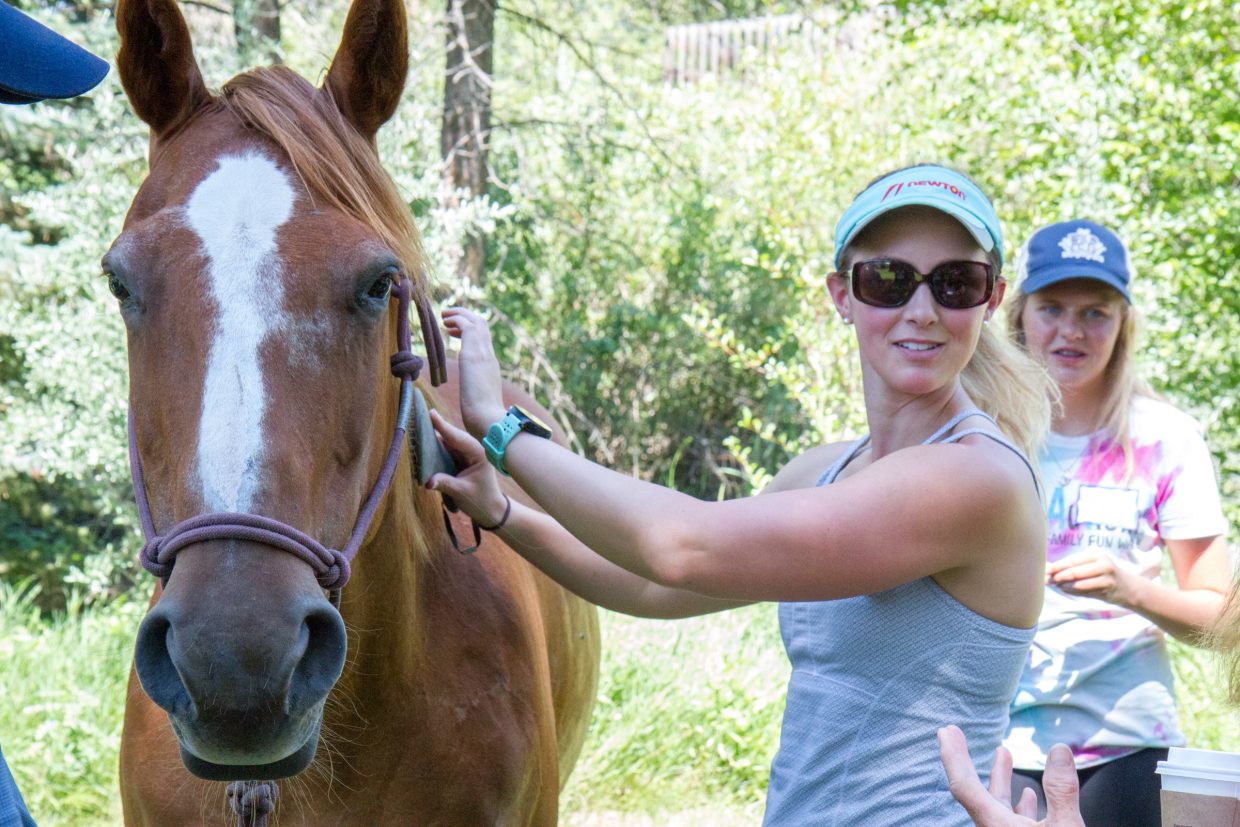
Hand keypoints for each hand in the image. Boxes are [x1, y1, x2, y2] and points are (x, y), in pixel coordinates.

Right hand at [427, 409, 509, 528]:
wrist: (489, 509)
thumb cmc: (481, 500)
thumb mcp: (462, 492)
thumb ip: (445, 483)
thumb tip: (427, 482)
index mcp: (478, 454)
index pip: (457, 438)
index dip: (443, 426)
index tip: (431, 413)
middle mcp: (472, 450)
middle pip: (451, 436)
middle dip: (436, 427)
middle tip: (420, 415)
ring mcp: (465, 454)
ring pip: (446, 442)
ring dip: (433, 437)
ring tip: (418, 426)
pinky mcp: (459, 460)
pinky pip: (444, 450)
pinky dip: (434, 448)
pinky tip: (423, 441)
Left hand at [441, 307, 507, 438]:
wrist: (489, 421)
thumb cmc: (483, 419)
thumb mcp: (480, 401)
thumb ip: (477, 394)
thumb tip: (474, 399)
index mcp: (491, 366)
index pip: (483, 340)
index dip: (469, 331)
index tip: (454, 332)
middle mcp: (489, 356)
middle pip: (482, 325)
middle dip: (465, 317)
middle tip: (448, 317)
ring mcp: (483, 354)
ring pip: (476, 321)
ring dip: (459, 315)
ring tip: (444, 315)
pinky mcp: (473, 354)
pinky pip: (466, 326)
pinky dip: (456, 319)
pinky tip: (445, 323)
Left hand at [938, 726, 1082, 826]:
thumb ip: (1061, 791)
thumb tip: (1059, 749)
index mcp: (995, 826)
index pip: (964, 785)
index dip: (953, 757)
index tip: (946, 732)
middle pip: (972, 791)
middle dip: (963, 760)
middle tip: (951, 733)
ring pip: (996, 806)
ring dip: (999, 779)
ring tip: (1003, 751)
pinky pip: (1011, 822)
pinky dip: (1016, 805)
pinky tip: (1027, 795)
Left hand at [1046, 551, 1139, 606]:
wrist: (1128, 587)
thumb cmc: (1103, 573)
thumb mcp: (1091, 564)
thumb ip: (1072, 565)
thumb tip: (1047, 567)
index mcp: (1097, 555)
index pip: (1073, 560)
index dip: (1057, 566)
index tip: (1044, 570)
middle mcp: (1103, 565)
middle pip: (1075, 572)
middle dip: (1058, 577)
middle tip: (1046, 580)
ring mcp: (1106, 579)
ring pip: (1079, 584)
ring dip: (1064, 586)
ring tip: (1055, 585)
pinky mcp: (1106, 592)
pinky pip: (1084, 593)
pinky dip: (1072, 592)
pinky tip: (1065, 589)